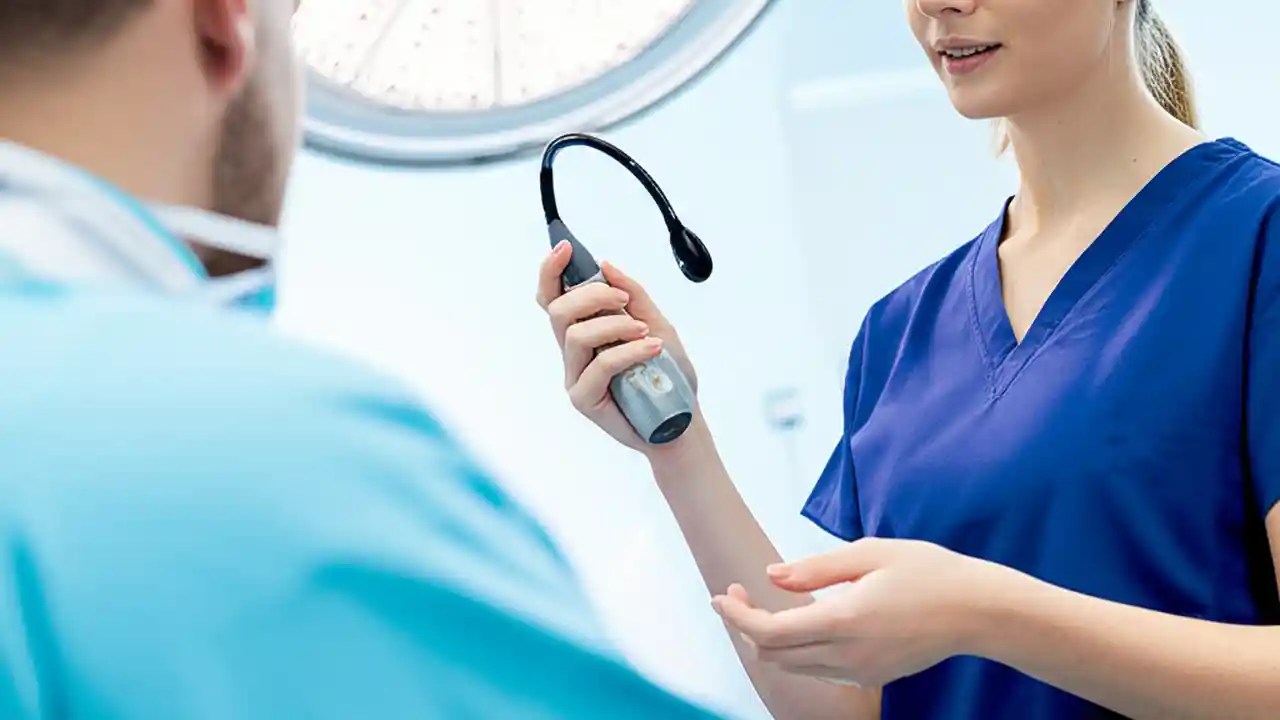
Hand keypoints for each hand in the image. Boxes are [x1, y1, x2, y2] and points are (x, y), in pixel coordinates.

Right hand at [537, 241, 698, 452]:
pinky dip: (628, 351)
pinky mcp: (584, 399)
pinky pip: (599, 365)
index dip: (551, 271)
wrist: (683, 419)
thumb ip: (632, 296)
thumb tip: (606, 266)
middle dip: (593, 295)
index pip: (553, 297)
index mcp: (585, 330)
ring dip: (615, 325)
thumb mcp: (656, 324)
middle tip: (624, 302)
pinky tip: (651, 349)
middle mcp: (573, 352)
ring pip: (576, 335)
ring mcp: (575, 376)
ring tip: (645, 333)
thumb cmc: (668, 376)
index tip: (566, 248)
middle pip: (558, 310)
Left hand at [711, 538, 1009, 687]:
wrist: (979, 611)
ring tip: (765, 605)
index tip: (720, 595)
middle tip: (740, 593)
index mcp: (844, 622)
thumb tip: (771, 576)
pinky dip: (797, 649)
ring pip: (793, 667)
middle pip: (773, 656)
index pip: (769, 632)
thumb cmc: (928, 572)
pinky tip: (803, 620)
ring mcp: (860, 672)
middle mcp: (848, 656)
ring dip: (770, 640)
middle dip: (747, 626)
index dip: (736, 616)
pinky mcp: (872, 677)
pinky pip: (819, 670)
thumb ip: (816, 569)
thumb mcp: (870, 553)